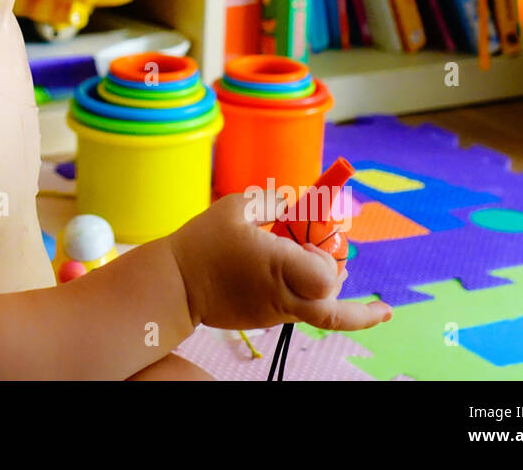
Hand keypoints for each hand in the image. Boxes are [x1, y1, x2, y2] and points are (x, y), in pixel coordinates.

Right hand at [167, 190, 391, 331]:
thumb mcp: (235, 207)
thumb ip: (270, 201)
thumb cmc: (201, 244)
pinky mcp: (262, 320)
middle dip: (344, 288)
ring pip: (317, 313)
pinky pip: (294, 310)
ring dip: (327, 291)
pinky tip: (294, 274)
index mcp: (279, 267)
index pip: (326, 277)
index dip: (327, 260)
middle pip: (334, 310)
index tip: (308, 243)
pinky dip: (303, 295)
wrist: (173, 286)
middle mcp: (282, 296)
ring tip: (331, 268)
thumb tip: (292, 201)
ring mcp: (273, 313)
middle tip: (348, 266)